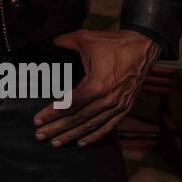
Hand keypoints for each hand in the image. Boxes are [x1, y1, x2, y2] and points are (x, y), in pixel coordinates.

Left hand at [32, 28, 160, 147]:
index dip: (51, 113)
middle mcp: (107, 99)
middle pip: (77, 119)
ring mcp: (118, 106)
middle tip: (40, 136)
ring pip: (91, 125)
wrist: (144, 47)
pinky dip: (94, 136)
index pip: (69, 104)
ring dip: (72, 135)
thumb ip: (63, 42)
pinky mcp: (125, 107)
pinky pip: (108, 126)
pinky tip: (82, 143)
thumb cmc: (113, 43)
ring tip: (56, 143)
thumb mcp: (84, 38)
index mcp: (96, 85)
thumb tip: (48, 43)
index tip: (37, 120)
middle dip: (56, 129)